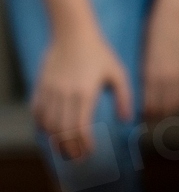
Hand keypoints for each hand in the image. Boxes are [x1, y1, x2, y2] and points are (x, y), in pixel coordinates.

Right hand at [32, 27, 132, 158]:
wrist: (73, 33)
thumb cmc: (99, 53)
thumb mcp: (118, 73)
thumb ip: (124, 97)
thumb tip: (128, 120)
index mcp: (85, 94)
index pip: (80, 127)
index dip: (83, 144)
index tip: (89, 152)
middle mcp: (65, 94)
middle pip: (62, 131)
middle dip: (69, 148)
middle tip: (77, 158)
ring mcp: (51, 90)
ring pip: (48, 124)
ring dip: (55, 140)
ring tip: (65, 149)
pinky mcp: (41, 85)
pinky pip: (37, 111)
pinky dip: (41, 125)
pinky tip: (49, 132)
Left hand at [142, 4, 178, 116]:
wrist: (174, 17)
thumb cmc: (153, 33)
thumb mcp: (145, 57)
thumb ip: (147, 76)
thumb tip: (146, 94)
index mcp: (151, 74)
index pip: (150, 105)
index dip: (147, 115)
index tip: (144, 117)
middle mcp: (168, 77)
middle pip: (166, 108)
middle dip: (160, 115)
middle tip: (155, 116)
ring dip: (174, 108)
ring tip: (168, 109)